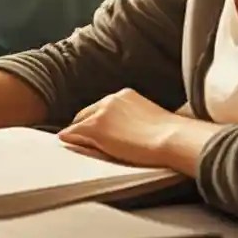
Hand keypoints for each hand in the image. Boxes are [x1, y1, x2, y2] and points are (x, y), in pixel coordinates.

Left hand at [56, 88, 182, 167]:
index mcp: (126, 95)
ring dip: (78, 133)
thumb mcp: (150, 119)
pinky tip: (65, 141)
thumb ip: (135, 119)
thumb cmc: (171, 136)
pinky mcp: (96, 127)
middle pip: (88, 112)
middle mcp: (111, 99)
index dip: (98, 120)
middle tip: (79, 137)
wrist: (172, 138)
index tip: (98, 129)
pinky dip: (70, 137)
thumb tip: (131, 131)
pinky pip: (75, 132)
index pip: (104, 107)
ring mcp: (102, 112)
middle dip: (84, 124)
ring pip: (81, 122)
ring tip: (73, 142)